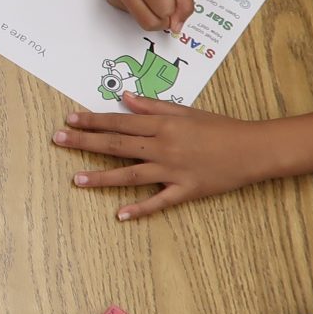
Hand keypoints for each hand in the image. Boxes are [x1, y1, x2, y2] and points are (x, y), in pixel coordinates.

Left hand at [53, 94, 273, 219]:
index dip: (92, 121)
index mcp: (163, 125)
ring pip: (130, 175)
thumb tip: (123, 98)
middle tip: (58, 140)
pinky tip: (119, 215)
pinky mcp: (186, 191)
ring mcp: (173, 171)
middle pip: (117, 146)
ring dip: (101, 178)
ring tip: (76, 180)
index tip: (69, 119)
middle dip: (85, 143)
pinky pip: (159, 202)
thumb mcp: (185, 111)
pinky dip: (139, 209)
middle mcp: (163, 147)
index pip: (119, 122)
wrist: (254, 148)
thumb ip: (152, 106)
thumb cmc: (220, 127)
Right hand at [107, 0, 193, 32]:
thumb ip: (185, 1)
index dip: (174, 5)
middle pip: (149, 23)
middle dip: (163, 17)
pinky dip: (143, 7)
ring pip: (141, 21)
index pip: (164, 10)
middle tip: (168, 0)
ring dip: (153, 11)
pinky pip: (133, 14)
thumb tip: (177, 26)